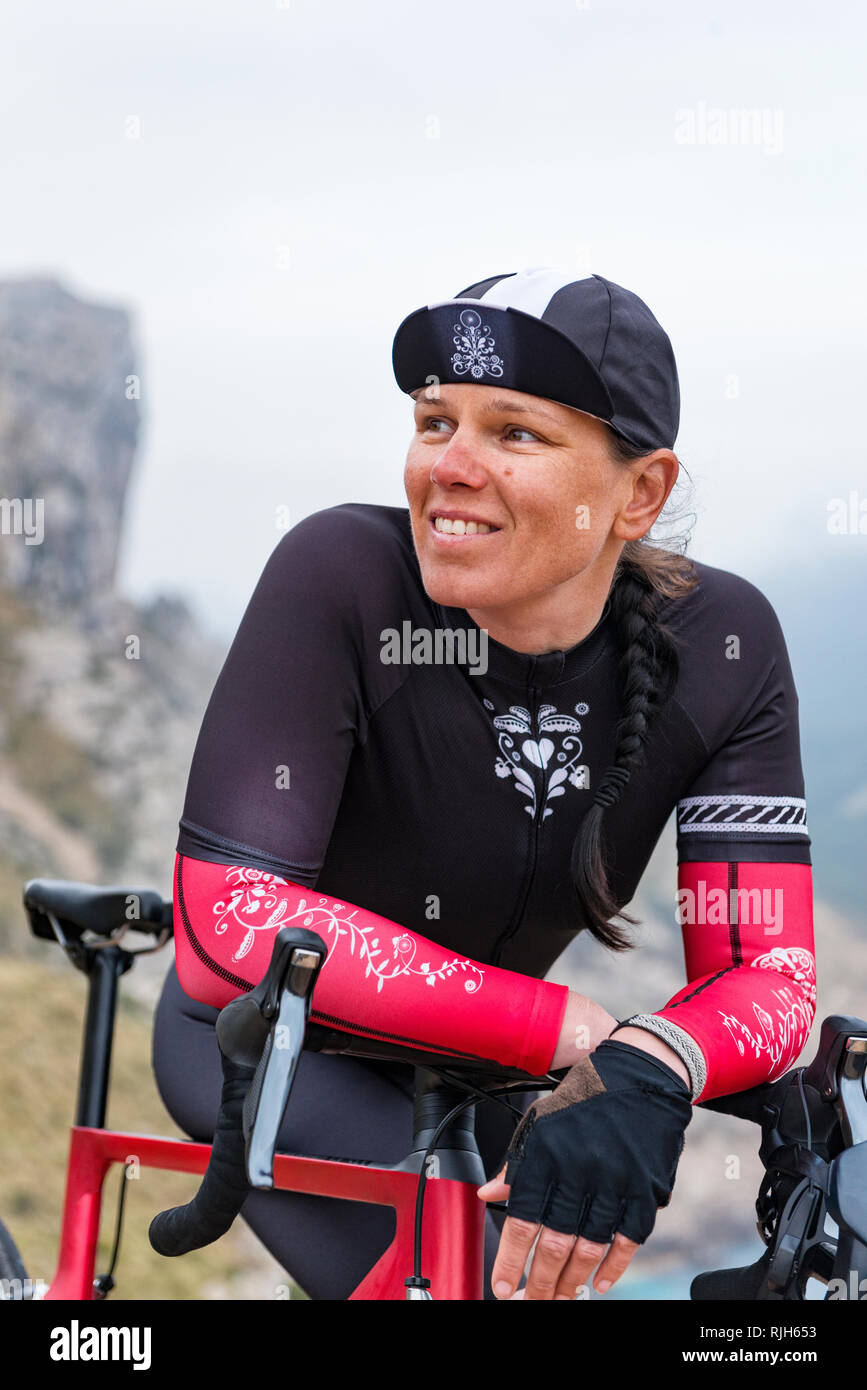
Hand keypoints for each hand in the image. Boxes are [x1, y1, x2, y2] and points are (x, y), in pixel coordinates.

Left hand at [477, 1038, 692, 1299]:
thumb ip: (515, 1164)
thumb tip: (488, 1196)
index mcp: (546, 1153)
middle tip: (532, 1301)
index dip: (511, 1259)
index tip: (503, 1286)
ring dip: (573, 1279)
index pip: (522, 1219)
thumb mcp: (539, 1121)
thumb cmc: (586, 1096)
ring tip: (562, 1296)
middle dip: (541, 1282)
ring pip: (589, 1246)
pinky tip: (599, 1282)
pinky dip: (614, 1266)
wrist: (640, 1073)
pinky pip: (628, 1238)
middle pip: (555, 1242)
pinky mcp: (646, 1189)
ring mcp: (615, 1181)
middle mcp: (579, 1170)